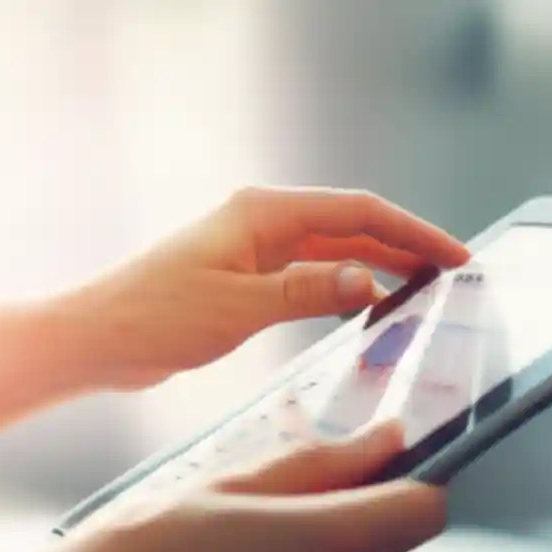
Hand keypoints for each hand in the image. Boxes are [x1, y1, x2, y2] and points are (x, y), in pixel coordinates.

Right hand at [0, 420, 446, 551]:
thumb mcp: (227, 480)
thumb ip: (321, 460)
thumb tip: (386, 442)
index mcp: (328, 547)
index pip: (425, 509)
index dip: (411, 477)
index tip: (376, 462)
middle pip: (386, 549)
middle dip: (350, 515)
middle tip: (275, 495)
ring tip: (239, 541)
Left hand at [72, 186, 469, 387]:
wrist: (98, 338)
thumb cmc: (154, 316)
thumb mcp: (239, 307)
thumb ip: (307, 292)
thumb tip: (369, 281)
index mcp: (262, 214)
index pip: (356, 212)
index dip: (410, 232)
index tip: (453, 253)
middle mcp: (261, 223)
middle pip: (349, 228)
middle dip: (402, 247)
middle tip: (450, 276)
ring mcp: (253, 250)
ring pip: (331, 254)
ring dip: (375, 268)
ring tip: (422, 292)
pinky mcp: (243, 279)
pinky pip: (308, 277)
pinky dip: (341, 289)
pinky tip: (366, 307)